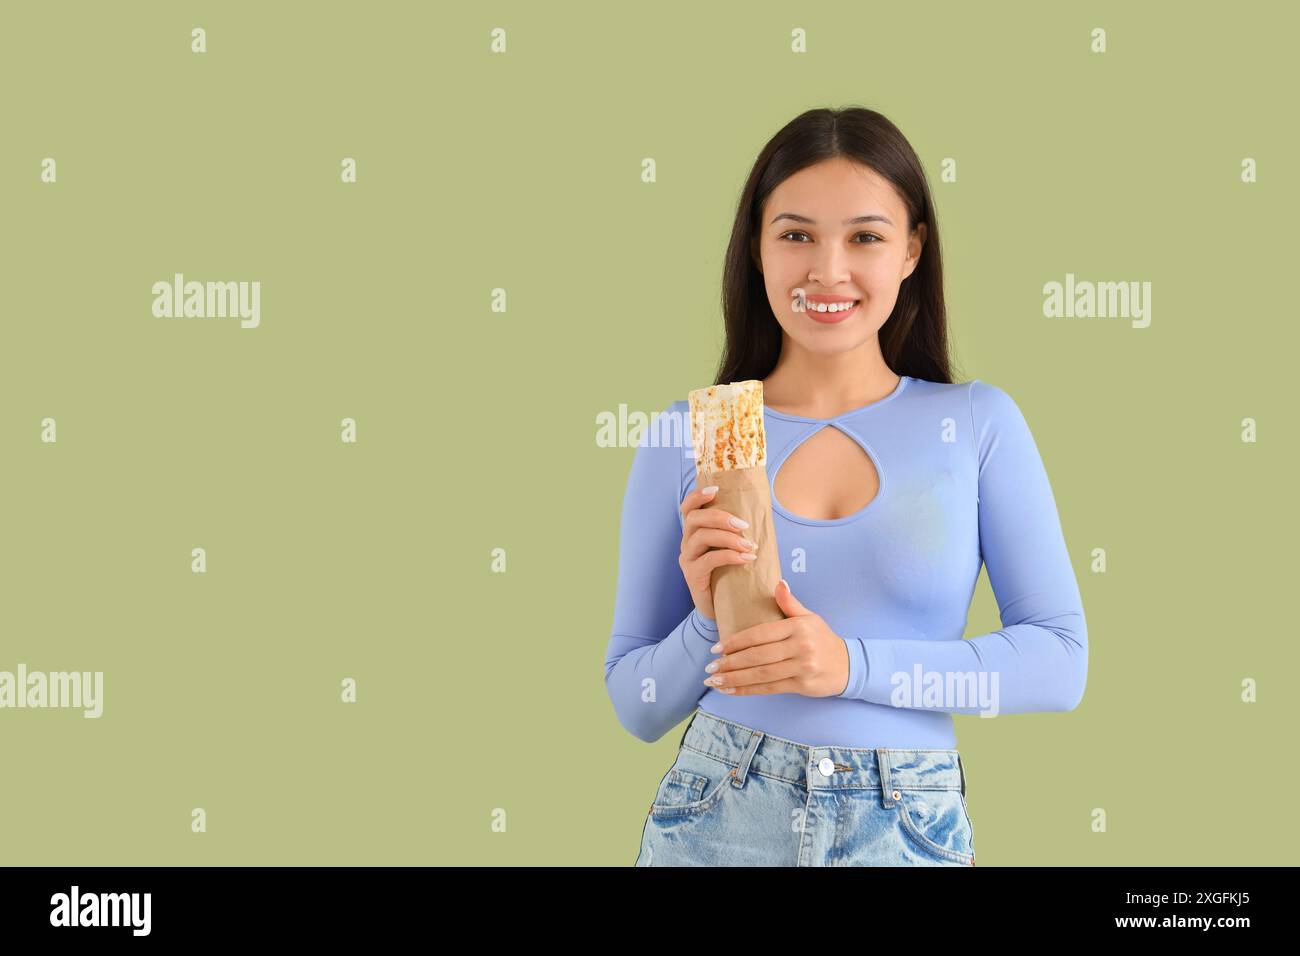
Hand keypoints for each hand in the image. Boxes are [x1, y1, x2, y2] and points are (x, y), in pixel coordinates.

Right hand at [678, 484, 758, 621]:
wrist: (722, 609)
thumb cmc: (729, 575)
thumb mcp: (731, 550)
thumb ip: (736, 532)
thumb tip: (762, 512)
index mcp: (694, 533)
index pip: (688, 508)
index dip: (697, 496)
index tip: (716, 490)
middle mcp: (686, 543)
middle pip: (694, 519)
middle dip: (720, 517)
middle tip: (744, 525)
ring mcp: (687, 559)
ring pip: (701, 537)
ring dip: (728, 537)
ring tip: (749, 544)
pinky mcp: (692, 576)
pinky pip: (709, 560)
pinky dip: (729, 556)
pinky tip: (746, 558)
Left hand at [703, 579, 848, 696]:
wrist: (849, 665)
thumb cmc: (823, 639)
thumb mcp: (809, 618)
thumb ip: (790, 603)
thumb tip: (778, 583)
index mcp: (797, 627)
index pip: (760, 634)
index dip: (736, 641)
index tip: (717, 648)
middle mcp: (800, 646)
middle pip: (757, 656)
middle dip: (730, 663)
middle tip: (710, 667)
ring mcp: (802, 667)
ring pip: (761, 674)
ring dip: (735, 679)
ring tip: (715, 680)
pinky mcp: (802, 685)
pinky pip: (770, 688)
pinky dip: (748, 690)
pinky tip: (732, 691)